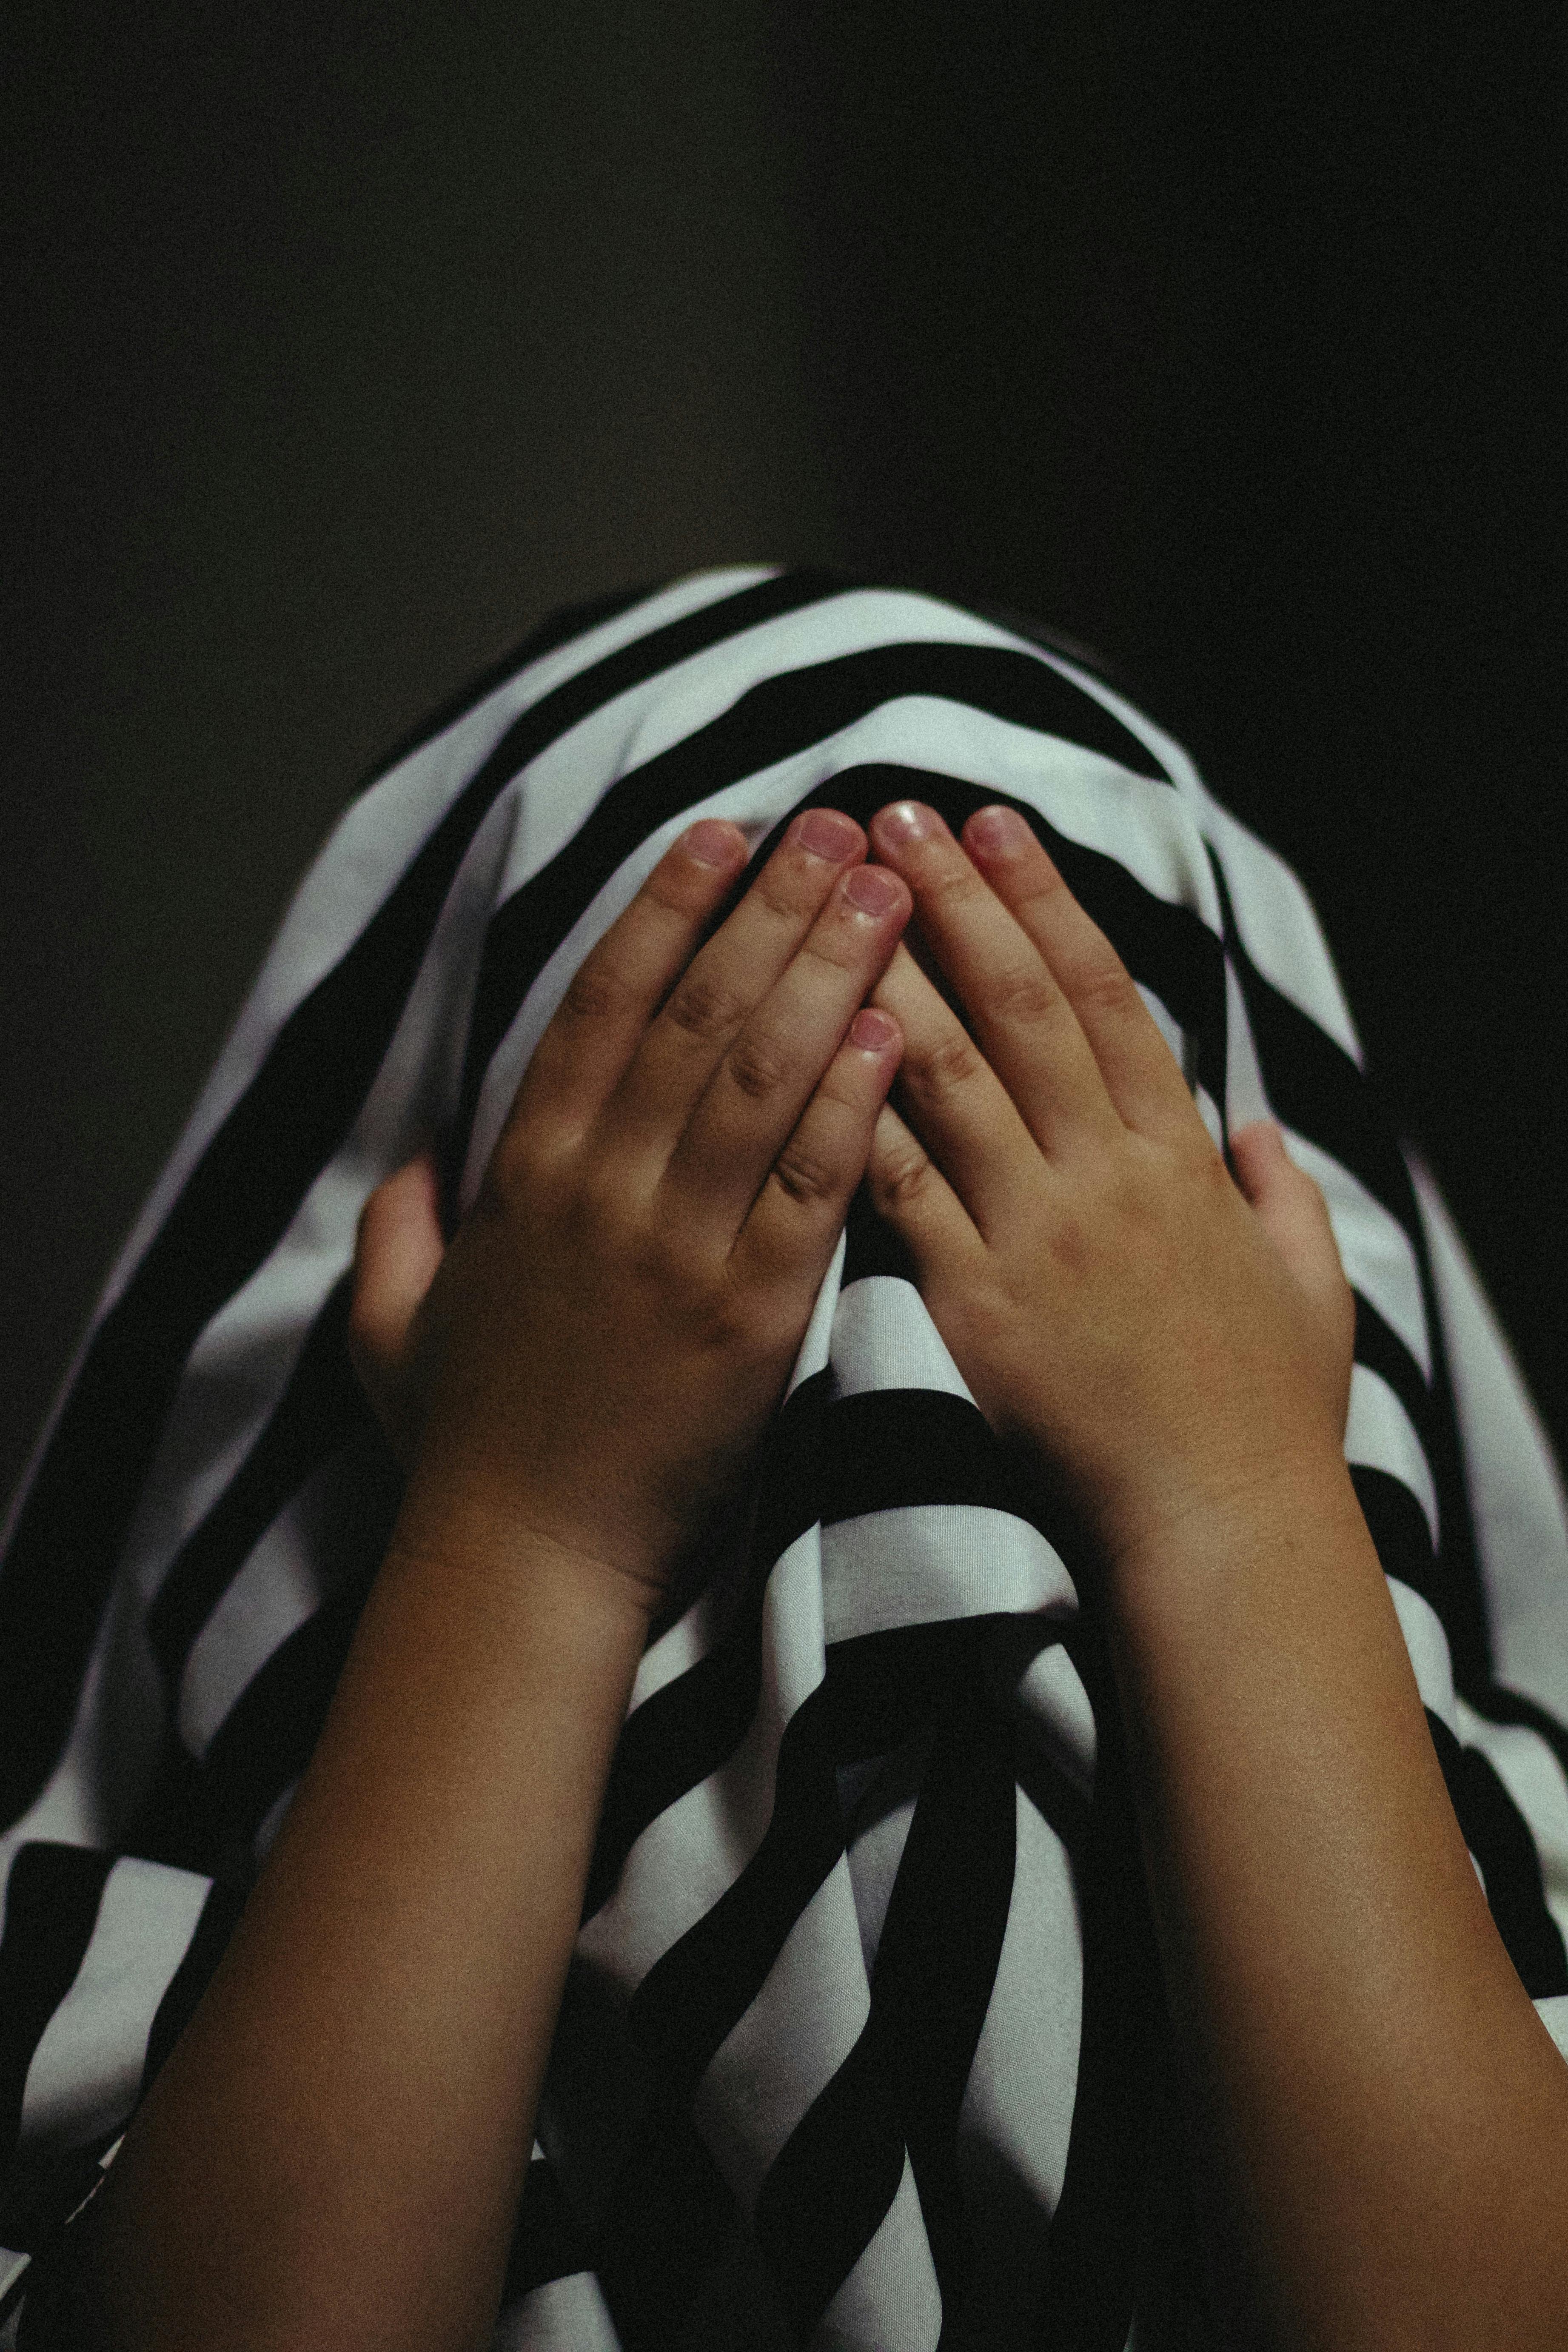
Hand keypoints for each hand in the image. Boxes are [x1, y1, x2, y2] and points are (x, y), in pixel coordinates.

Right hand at [349, 808, 909, 1606]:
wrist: (525, 1564)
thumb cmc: (461, 1444)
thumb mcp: (392, 1324)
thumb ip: (397, 1230)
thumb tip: (415, 1157)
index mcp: (524, 1180)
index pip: (600, 1009)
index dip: (662, 909)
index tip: (722, 834)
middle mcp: (601, 1193)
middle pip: (696, 1017)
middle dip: (769, 910)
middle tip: (837, 827)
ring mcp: (678, 1250)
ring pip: (759, 1079)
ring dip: (826, 974)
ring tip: (888, 893)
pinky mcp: (751, 1318)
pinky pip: (813, 1186)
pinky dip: (855, 1101)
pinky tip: (899, 1029)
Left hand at [861, 799, 1353, 1568]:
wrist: (1217, 1526)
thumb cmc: (1265, 1413)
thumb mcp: (1310, 1286)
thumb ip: (1283, 1196)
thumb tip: (1258, 1128)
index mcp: (1179, 1159)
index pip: (1103, 995)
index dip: (1044, 901)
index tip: (992, 827)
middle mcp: (1105, 1174)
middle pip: (1018, 1007)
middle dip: (951, 903)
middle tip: (888, 818)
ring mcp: (1036, 1233)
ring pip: (949, 1077)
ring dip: (885, 977)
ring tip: (825, 902)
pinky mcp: (974, 1302)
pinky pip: (901, 1189)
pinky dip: (854, 1114)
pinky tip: (803, 1051)